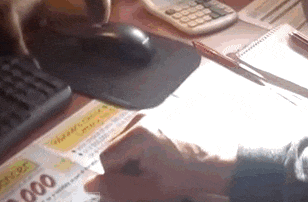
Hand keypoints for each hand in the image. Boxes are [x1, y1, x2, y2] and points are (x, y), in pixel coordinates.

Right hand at [84, 125, 234, 201]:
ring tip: (153, 174)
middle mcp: (139, 119)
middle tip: (144, 183)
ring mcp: (148, 117)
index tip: (132, 188)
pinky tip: (158, 165)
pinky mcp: (156, 119)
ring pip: (123, 146)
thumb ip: (117, 189)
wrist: (220, 164)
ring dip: (131, 164)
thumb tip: (88, 186)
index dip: (114, 179)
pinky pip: (134, 140)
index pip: (105, 159)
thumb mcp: (149, 191)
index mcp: (137, 133)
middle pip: (113, 150)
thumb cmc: (188, 178)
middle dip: (122, 170)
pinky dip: (140, 155)